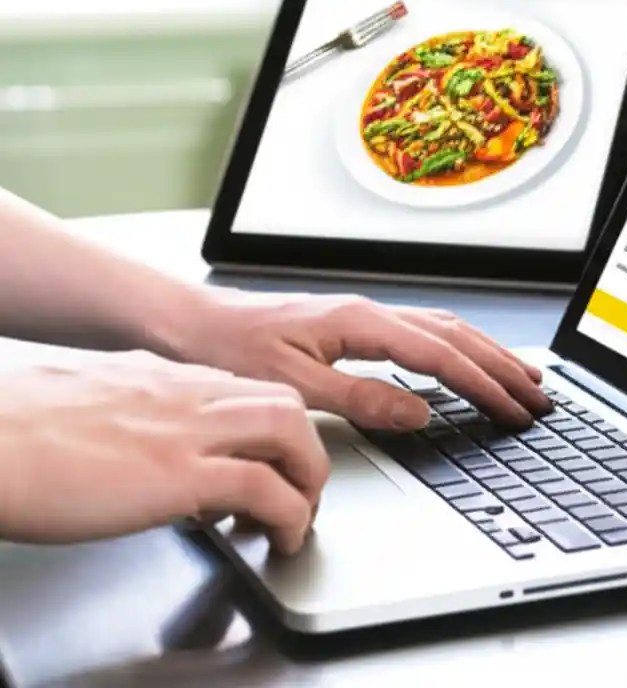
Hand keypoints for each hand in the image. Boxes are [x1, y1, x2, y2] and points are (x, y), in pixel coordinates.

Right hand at [0, 351, 328, 553]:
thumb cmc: (8, 433)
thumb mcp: (78, 405)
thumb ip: (123, 418)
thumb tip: (138, 453)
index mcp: (154, 377)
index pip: (238, 389)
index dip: (263, 428)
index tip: (263, 460)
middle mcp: (180, 393)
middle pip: (281, 400)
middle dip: (305, 447)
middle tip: (299, 488)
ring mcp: (184, 429)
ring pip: (290, 430)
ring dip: (309, 477)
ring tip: (301, 516)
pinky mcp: (178, 474)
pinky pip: (265, 488)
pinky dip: (289, 514)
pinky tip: (281, 537)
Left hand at [163, 289, 550, 431]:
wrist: (190, 325)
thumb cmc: (227, 350)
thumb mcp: (295, 386)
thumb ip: (362, 400)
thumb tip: (420, 411)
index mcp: (360, 323)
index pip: (440, 356)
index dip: (483, 385)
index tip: (512, 409)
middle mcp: (369, 312)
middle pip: (456, 337)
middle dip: (502, 368)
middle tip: (538, 399)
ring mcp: (366, 316)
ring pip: (446, 330)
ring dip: (488, 356)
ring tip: (523, 379)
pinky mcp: (358, 325)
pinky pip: (426, 332)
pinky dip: (460, 349)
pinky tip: (468, 364)